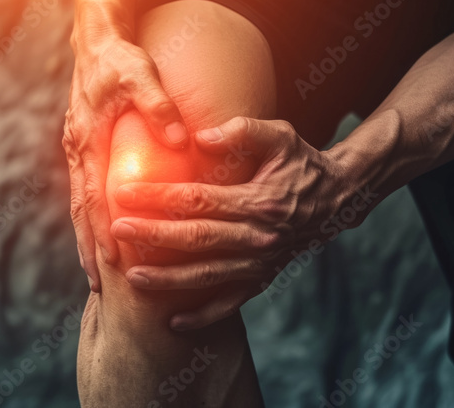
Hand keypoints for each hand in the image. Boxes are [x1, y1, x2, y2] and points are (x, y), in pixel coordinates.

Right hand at [64, 30, 188, 291]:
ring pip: (80, 202)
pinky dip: (91, 214)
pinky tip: (101, 231)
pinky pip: (85, 188)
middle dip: (89, 247)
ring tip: (97, 271)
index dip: (102, 231)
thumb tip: (179, 141)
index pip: (93, 196)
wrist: (95, 38)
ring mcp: (77, 148)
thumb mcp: (140, 75)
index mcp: (87, 139)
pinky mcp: (83, 145)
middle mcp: (77, 149)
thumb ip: (158, 106)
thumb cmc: (120, 57)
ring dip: (87, 236)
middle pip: (81, 209)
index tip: (112, 262)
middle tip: (99, 285)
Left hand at [109, 116, 378, 328]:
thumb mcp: (280, 136)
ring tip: (133, 279)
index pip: (200, 200)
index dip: (160, 197)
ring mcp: (262, 261)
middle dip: (154, 237)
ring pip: (209, 275)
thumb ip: (243, 131)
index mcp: (261, 201)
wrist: (336, 199)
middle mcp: (261, 236)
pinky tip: (173, 322)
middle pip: (198, 239)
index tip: (124, 193)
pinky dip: (204, 315)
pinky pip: (231, 301)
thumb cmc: (300, 162)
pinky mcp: (263, 278)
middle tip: (117, 231)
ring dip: (170, 280)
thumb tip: (201, 136)